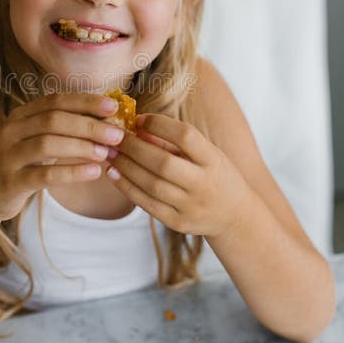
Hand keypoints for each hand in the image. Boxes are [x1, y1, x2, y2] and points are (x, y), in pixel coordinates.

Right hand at [0, 92, 125, 223]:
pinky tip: (94, 172)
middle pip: (54, 120)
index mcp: (20, 116)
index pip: (55, 100)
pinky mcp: (10, 182)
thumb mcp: (34, 141)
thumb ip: (61, 129)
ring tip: (106, 153)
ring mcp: (8, 156)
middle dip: (89, 125)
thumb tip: (104, 119)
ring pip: (47, 144)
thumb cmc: (20, 165)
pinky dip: (71, 173)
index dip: (85, 101)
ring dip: (81, 147)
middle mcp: (11, 131)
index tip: (113, 106)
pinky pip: (44, 175)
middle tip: (117, 134)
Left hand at [105, 113, 252, 237]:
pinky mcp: (178, 223)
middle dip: (134, 147)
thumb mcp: (205, 154)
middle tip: (114, 136)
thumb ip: (174, 142)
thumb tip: (137, 127)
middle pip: (163, 163)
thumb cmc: (215, 175)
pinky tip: (113, 173)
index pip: (186, 136)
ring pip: (151, 185)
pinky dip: (126, 187)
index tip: (139, 119)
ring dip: (125, 166)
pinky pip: (147, 204)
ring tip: (109, 152)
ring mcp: (191, 206)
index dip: (159, 125)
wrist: (234, 215)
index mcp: (214, 160)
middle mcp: (204, 184)